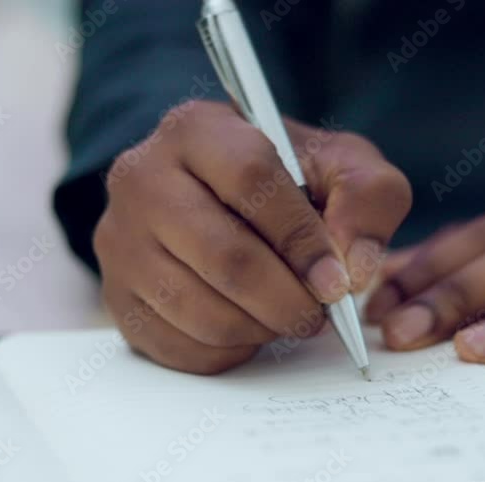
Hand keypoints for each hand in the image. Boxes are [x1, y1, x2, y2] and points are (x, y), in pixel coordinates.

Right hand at [95, 101, 410, 373]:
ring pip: (199, 310)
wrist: (214, 198)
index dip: (302, 239)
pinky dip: (227, 350)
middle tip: (319, 316)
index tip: (336, 283)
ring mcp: (119, 241)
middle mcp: (141, 178)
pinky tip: (247, 325)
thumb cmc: (283, 181)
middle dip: (286, 300)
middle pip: (224, 255)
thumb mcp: (339, 166)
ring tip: (285, 316)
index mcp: (196, 129)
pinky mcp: (115, 296)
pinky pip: (178, 346)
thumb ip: (369, 198)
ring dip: (260, 328)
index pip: (250, 179)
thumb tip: (353, 267)